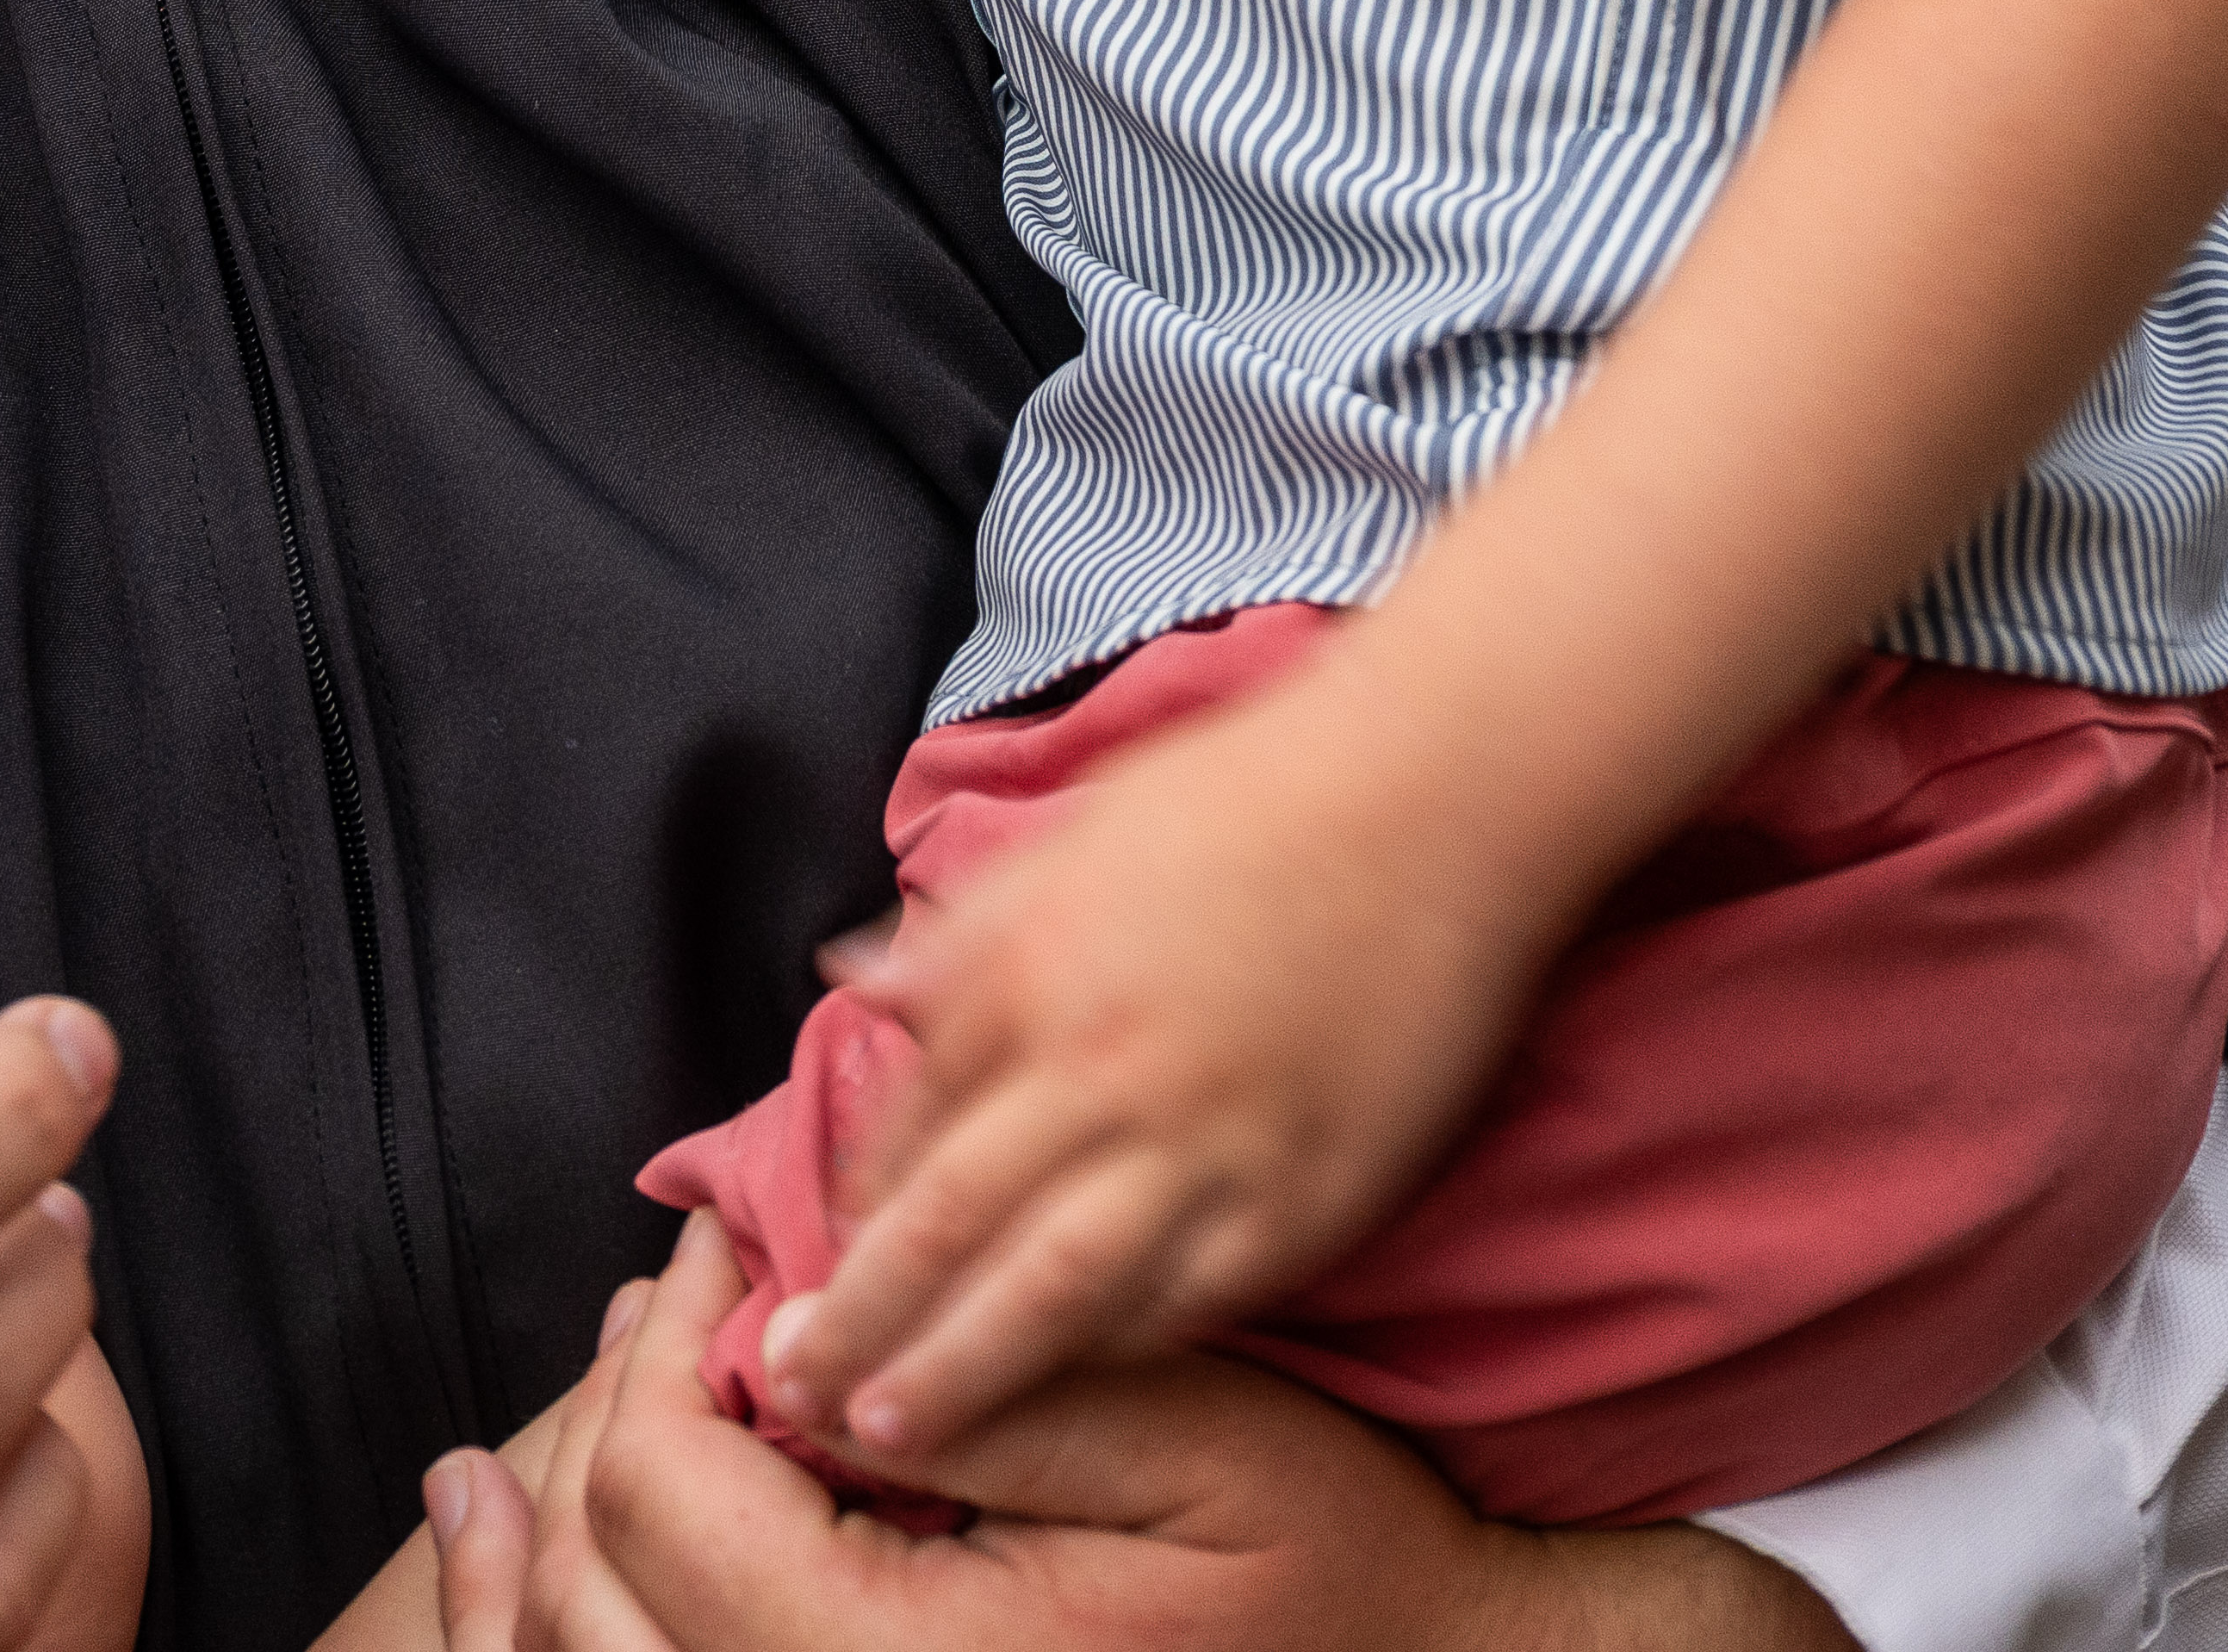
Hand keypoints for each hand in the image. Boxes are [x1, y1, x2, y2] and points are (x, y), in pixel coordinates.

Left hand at [430, 1223, 1825, 1651]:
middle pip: (601, 1594)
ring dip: (563, 1544)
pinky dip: (612, 1625)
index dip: (672, 1336)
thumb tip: (791, 1351)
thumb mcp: (1195, 1440)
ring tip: (580, 1423)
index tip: (722, 1232)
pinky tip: (602, 1553)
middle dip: (606, 1422)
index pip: (670, 1489)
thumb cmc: (1338, 1559)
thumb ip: (986, 1394)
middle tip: (660, 1298)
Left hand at [767, 700, 1549, 1467]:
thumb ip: (959, 927)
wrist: (1435, 790)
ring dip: (961, 1369)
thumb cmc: (1251, 789)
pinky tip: (1069, 1385)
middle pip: (946, 1222)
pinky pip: (1189, 1299)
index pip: (909, 1121)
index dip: (851, 1211)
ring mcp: (1201, 1142)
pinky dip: (1117, 1347)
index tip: (807, 1273)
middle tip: (791, 1391)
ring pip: (1050, 1288)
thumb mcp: (1069, 830)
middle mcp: (1095, 1067)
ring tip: (890, 1438)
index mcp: (1024, 970)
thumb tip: (847, 974)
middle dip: (861, 1319)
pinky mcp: (1303, 1196)